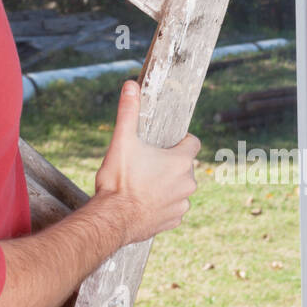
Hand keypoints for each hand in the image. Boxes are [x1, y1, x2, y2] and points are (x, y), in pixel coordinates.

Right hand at [94, 79, 199, 243]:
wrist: (113, 219)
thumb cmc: (119, 180)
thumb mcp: (122, 141)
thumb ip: (129, 111)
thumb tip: (131, 85)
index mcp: (181, 161)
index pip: (193, 143)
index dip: (180, 140)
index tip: (164, 143)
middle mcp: (188, 183)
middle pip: (184, 166)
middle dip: (168, 163)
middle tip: (145, 163)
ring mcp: (182, 204)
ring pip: (178, 187)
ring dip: (166, 184)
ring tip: (142, 184)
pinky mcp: (173, 221)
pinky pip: (172, 207)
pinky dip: (161, 204)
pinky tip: (143, 202)